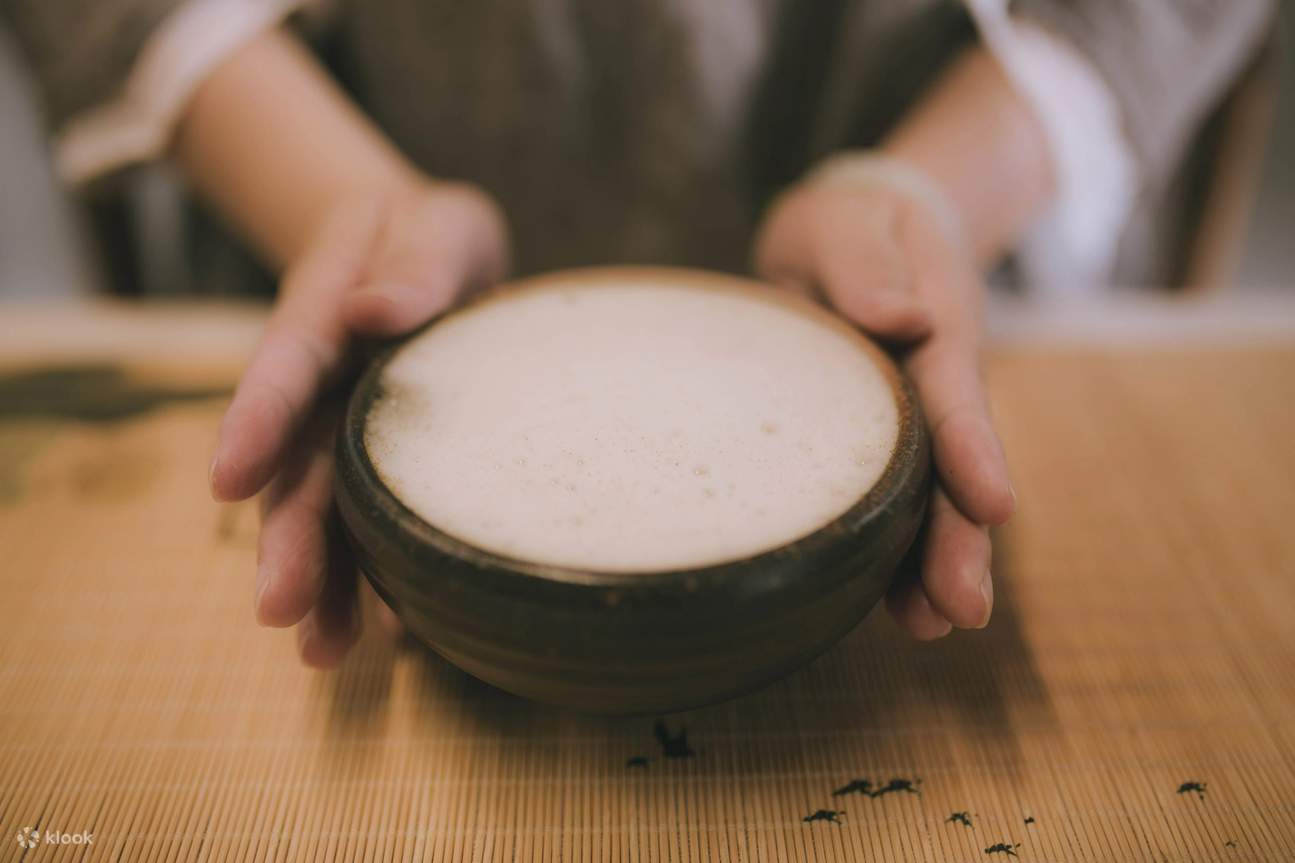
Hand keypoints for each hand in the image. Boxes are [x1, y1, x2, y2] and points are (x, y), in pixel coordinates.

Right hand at [209, 181, 509, 666]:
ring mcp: (350, 436)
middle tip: (277, 609)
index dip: (255, 423)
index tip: (224, 481)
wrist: (437, 266)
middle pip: (297, 467)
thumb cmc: (430, 240)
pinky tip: (399, 636)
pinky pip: (380, 525)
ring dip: (325, 583)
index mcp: (324, 320)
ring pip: (329, 513)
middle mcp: (326, 391)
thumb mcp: (436, 226)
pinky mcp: (388, 468)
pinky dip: (386, 580)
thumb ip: (416, 261)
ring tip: (322, 653)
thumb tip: (375, 312)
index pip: (285, 368)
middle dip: (286, 539)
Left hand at [754, 174, 1014, 638]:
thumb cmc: (853, 224)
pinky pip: (893, 496)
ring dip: (933, 561)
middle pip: (951, 465)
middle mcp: (931, 382)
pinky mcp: (882, 439)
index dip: (970, 448)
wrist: (862, 228)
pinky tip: (895, 606)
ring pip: (930, 495)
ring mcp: (911, 417)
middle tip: (962, 609)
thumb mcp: (851, 222)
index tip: (994, 504)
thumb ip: (866, 260)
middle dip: (959, 536)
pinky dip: (896, 551)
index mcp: (932, 326)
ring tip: (932, 627)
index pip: (950, 390)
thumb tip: (900, 318)